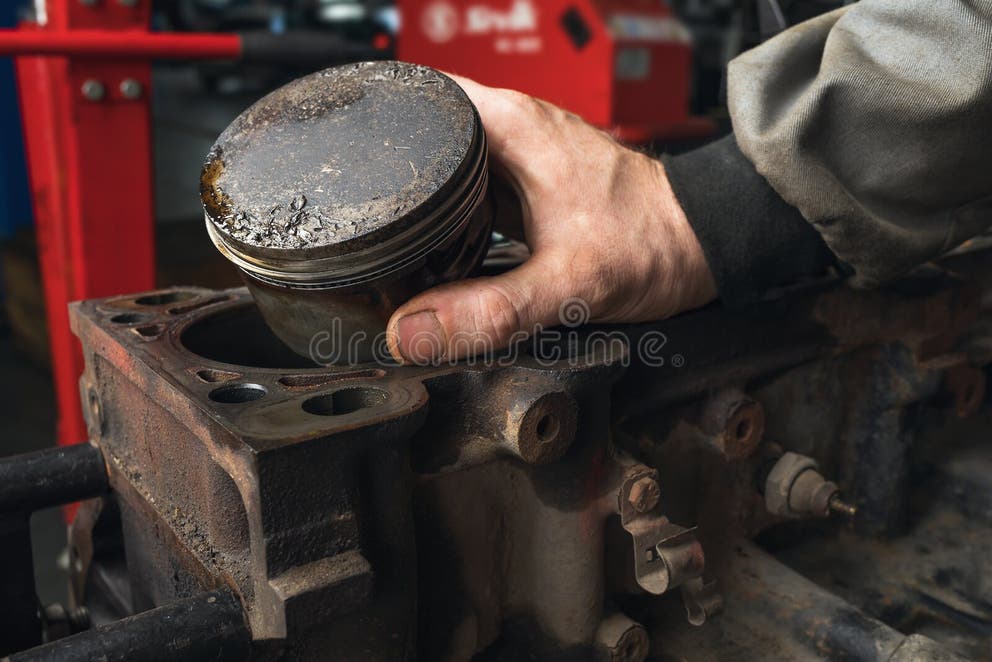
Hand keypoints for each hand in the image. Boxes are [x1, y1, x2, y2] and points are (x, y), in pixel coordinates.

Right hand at [386, 75, 716, 363]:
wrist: (703, 246)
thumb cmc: (656, 243)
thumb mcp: (569, 284)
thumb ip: (490, 311)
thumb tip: (413, 333)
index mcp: (510, 125)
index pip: (416, 98)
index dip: (371, 128)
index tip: (338, 167)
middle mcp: (511, 133)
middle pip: (422, 140)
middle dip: (388, 177)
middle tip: (356, 221)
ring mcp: (521, 162)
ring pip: (447, 173)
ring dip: (420, 202)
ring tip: (386, 238)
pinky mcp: (530, 191)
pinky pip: (473, 198)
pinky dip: (451, 222)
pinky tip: (438, 252)